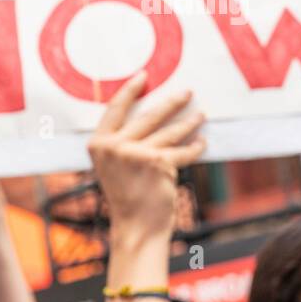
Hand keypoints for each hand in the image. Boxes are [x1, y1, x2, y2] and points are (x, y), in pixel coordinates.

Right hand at [87, 73, 205, 246]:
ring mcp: (136, 154)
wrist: (135, 225)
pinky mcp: (158, 163)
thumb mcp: (112, 166)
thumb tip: (149, 116)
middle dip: (171, 102)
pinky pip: (183, 151)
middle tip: (186, 92)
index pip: (115, 109)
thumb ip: (120, 143)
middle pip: (148, 115)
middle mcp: (114, 146)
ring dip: (189, 122)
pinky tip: (202, 143)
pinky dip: (195, 148)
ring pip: (170, 131)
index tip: (144, 77)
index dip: (131, 90)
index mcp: (98, 144)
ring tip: (200, 115)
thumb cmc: (125, 196)